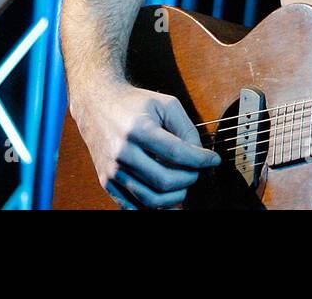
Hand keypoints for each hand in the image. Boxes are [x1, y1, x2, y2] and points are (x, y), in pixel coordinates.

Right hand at [71, 81, 220, 208]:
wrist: (97, 104)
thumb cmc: (134, 103)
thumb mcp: (166, 104)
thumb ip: (186, 128)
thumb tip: (199, 155)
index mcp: (138, 130)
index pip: (177, 154)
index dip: (201, 160)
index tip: (214, 161)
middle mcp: (122, 153)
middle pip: (164, 181)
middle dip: (189, 179)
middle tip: (197, 171)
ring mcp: (112, 170)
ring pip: (150, 199)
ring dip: (175, 197)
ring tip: (184, 185)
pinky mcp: (106, 181)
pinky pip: (132, 206)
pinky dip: (153, 207)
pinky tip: (166, 197)